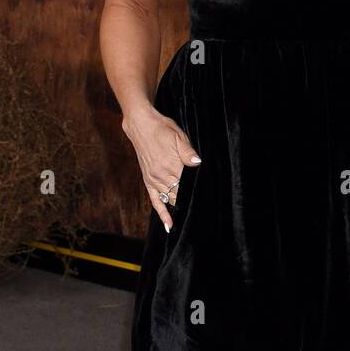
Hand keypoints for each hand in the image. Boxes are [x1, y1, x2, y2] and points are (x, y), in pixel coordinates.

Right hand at [122, 104, 200, 232]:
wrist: (141, 125)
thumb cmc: (162, 129)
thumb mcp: (179, 137)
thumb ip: (188, 152)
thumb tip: (198, 163)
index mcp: (172, 165)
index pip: (188, 185)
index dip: (198, 192)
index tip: (208, 200)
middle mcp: (162, 175)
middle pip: (180, 195)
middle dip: (191, 202)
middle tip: (204, 214)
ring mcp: (154, 179)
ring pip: (170, 199)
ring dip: (180, 208)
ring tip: (192, 219)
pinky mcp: (148, 181)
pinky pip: (155, 200)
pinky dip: (162, 213)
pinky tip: (169, 225)